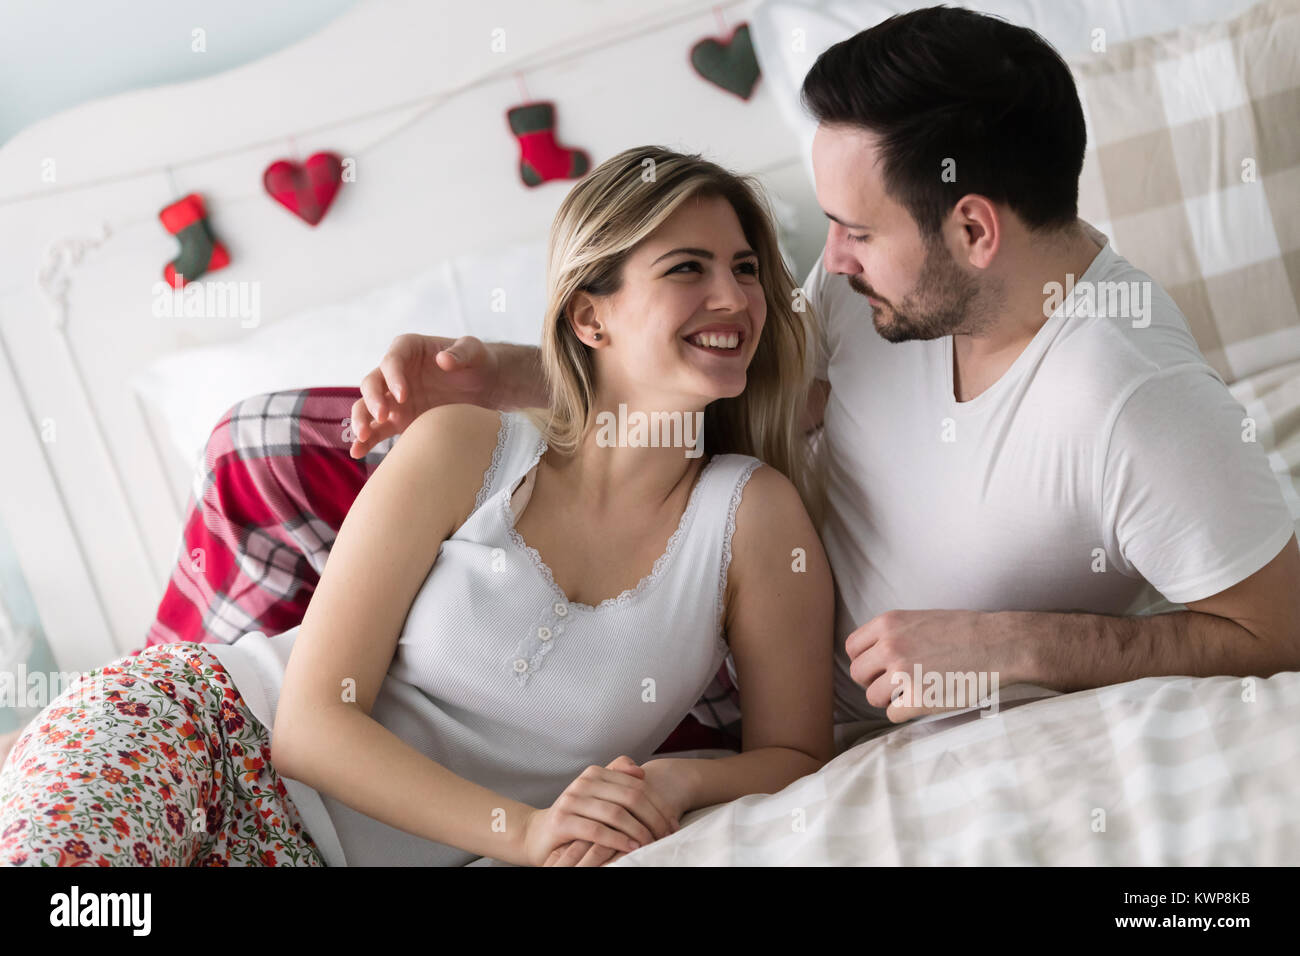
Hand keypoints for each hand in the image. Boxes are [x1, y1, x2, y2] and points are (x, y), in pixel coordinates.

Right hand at [348, 333, 498, 457]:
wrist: (484, 386)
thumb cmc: (477, 361)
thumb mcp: (475, 351)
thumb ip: (461, 353)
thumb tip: (443, 360)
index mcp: (408, 349)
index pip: (392, 360)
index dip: (393, 377)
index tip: (403, 396)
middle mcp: (395, 372)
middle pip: (372, 383)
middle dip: (373, 399)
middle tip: (382, 416)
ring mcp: (393, 397)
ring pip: (366, 406)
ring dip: (361, 419)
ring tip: (362, 436)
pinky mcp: (398, 419)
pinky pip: (377, 429)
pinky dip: (366, 440)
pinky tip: (358, 452)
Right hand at [522, 755, 679, 867]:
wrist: (539, 834)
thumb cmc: (575, 817)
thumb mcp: (597, 795)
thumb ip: (618, 778)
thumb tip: (641, 772)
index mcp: (596, 773)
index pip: (637, 786)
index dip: (658, 804)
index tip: (672, 823)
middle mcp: (584, 782)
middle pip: (630, 798)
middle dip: (653, 818)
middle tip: (666, 836)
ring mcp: (572, 800)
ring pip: (616, 814)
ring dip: (639, 831)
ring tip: (652, 844)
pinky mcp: (563, 821)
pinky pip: (597, 830)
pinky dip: (618, 840)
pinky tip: (631, 848)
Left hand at [845, 610, 1026, 720]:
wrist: (999, 644)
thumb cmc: (963, 631)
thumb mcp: (918, 619)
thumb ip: (891, 633)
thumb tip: (871, 654)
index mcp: (888, 623)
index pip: (852, 648)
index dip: (864, 660)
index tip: (877, 667)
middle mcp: (890, 647)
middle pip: (857, 674)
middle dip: (872, 681)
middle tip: (893, 683)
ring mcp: (903, 674)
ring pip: (872, 698)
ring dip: (888, 699)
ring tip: (910, 692)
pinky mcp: (919, 699)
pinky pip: (892, 714)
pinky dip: (904, 712)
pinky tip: (922, 702)